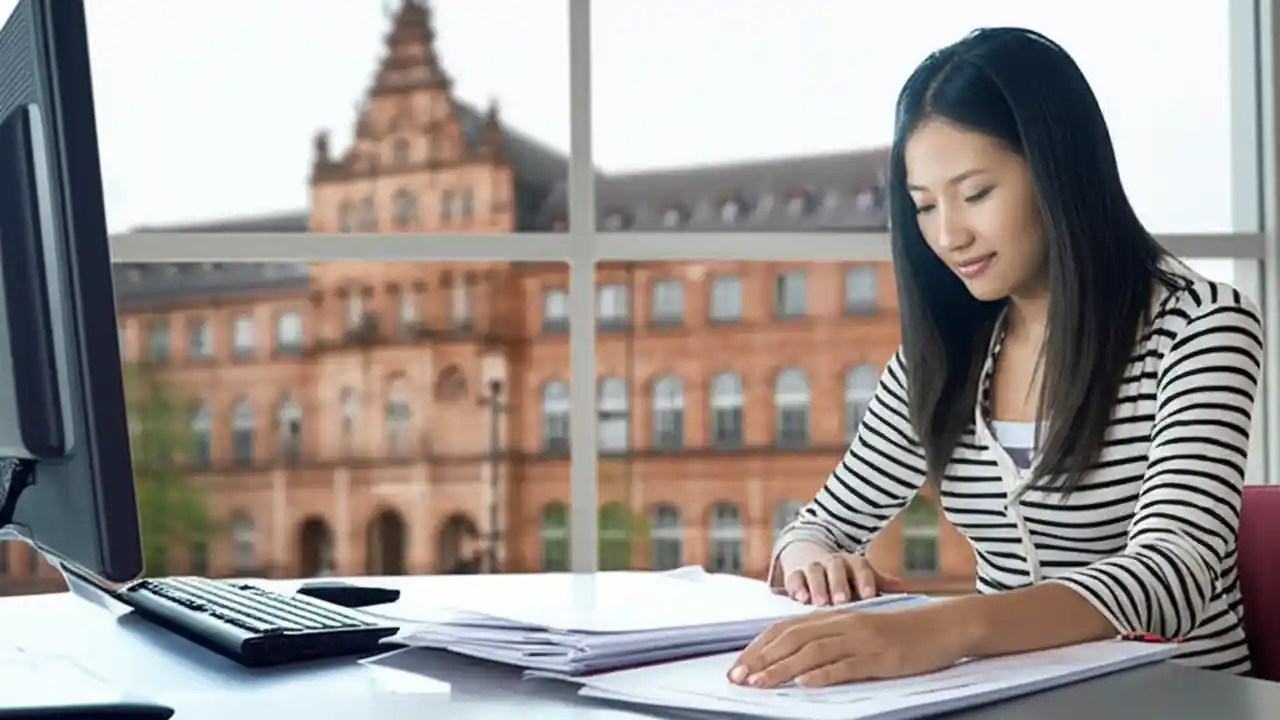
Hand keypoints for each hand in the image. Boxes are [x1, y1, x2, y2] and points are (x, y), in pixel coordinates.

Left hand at [726, 606, 966, 688]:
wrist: (941, 626)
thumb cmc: (899, 632)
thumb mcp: (859, 630)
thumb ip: (829, 638)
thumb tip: (796, 659)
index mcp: (834, 617)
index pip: (785, 628)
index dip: (759, 646)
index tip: (738, 665)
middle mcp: (843, 624)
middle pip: (792, 639)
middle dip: (761, 659)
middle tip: (738, 678)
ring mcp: (861, 640)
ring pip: (813, 652)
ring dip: (782, 668)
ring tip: (759, 683)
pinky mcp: (879, 657)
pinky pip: (847, 665)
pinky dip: (823, 674)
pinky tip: (805, 684)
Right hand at [779, 547, 901, 605]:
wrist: (809, 553)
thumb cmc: (844, 577)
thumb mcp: (862, 578)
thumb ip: (881, 584)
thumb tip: (910, 591)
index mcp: (852, 562)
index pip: (861, 567)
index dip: (865, 580)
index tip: (869, 596)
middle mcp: (832, 561)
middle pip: (836, 568)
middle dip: (838, 584)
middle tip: (841, 601)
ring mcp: (811, 565)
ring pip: (814, 571)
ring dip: (816, 587)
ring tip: (818, 603)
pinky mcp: (793, 573)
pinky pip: (794, 577)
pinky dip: (796, 587)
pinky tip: (799, 599)